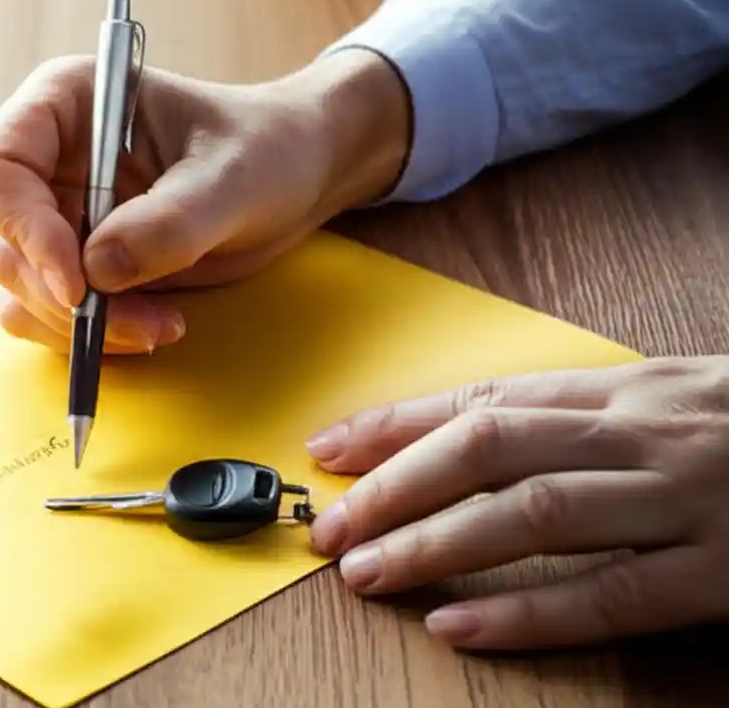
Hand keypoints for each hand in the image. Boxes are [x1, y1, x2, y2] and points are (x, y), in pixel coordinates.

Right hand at [0, 49, 406, 353]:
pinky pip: (48, 316)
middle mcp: (44, 162)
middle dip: (64, 296)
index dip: (21, 231)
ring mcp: (54, 216)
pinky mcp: (73, 265)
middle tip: (139, 322)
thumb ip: (168, 224)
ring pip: (20, 290)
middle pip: (3, 244)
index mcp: (62, 107)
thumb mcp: (230, 180)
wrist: (294, 177)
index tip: (78, 282)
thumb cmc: (264, 149)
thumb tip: (98, 271)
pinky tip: (150, 327)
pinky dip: (91, 338)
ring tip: (159, 326)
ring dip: (81, 327)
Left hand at [306, 356, 728, 648]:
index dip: (396, 425)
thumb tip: (459, 437)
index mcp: (628, 389)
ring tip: (369, 573)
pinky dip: (530, 613)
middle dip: (396, 487)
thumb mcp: (665, 400)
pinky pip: (613, 595)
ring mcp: (688, 501)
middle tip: (328, 527)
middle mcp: (647, 434)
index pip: (485, 399)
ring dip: (438, 544)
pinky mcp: (728, 570)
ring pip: (537, 513)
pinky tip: (461, 627)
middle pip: (492, 448)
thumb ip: (575, 414)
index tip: (328, 450)